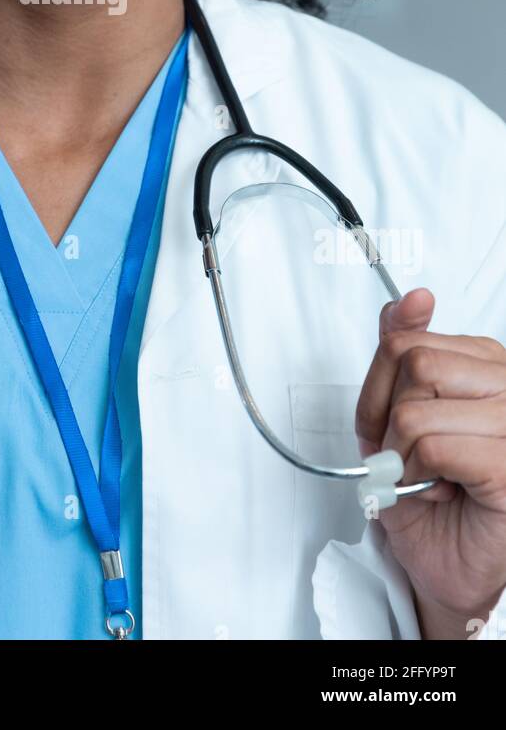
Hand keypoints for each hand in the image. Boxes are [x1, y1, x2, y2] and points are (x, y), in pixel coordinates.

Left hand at [355, 288, 505, 638]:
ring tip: (430, 475)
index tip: (387, 422)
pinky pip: (434, 447)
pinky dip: (418, 475)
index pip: (404, 341)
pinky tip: (441, 491)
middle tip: (411, 456)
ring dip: (404, 454)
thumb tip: (412, 298)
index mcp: (485, 361)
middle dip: (390, 420)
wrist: (446, 566)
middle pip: (413, 366)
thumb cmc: (427, 493)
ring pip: (417, 409)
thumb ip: (401, 350)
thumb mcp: (395, 412)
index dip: (378, 389)